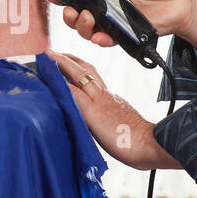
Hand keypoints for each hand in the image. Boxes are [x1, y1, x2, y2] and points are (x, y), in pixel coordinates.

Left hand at [45, 49, 182, 171]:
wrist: (150, 144)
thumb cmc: (138, 142)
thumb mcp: (121, 125)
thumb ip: (108, 120)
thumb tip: (100, 124)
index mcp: (111, 99)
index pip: (93, 77)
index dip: (78, 67)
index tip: (66, 63)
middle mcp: (105, 95)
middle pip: (86, 68)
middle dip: (67, 58)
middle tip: (51, 53)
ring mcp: (99, 101)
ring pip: (79, 74)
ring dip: (60, 64)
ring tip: (46, 57)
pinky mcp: (92, 110)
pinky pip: (73, 92)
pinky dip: (60, 84)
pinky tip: (48, 79)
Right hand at [62, 0, 196, 46]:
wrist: (186, 4)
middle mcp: (108, 7)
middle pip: (79, 14)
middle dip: (69, 14)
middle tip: (71, 9)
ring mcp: (116, 22)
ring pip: (89, 29)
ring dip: (82, 26)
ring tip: (86, 18)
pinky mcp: (126, 34)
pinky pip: (109, 40)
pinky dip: (101, 39)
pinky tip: (99, 36)